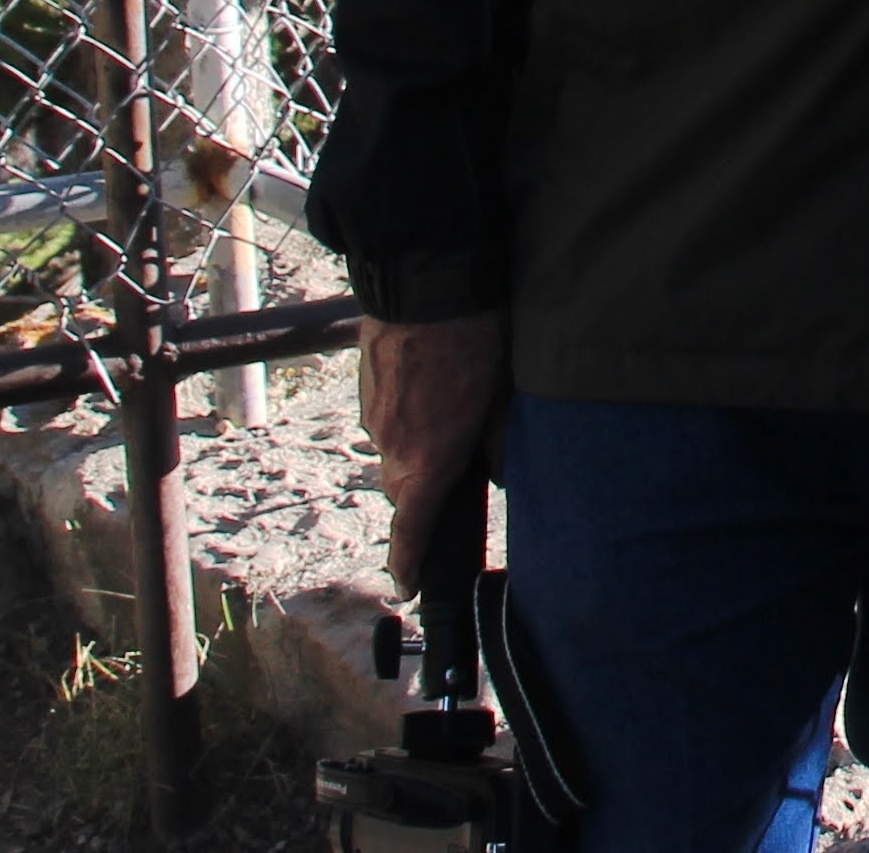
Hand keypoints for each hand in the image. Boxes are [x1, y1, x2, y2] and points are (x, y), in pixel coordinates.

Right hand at [358, 311, 505, 593]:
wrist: (425, 281)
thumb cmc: (475, 340)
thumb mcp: (503, 397)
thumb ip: (500, 443)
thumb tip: (499, 469)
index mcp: (427, 462)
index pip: (410, 532)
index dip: (407, 564)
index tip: (406, 588)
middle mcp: (391, 447)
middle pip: (406, 490)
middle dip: (427, 492)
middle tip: (455, 476)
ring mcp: (372, 415)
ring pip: (396, 449)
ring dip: (419, 444)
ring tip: (452, 414)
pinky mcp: (365, 386)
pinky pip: (386, 417)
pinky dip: (407, 414)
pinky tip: (434, 384)